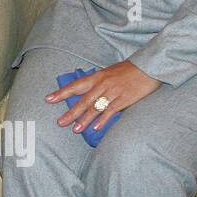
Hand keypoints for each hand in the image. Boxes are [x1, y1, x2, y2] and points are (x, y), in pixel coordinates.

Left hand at [45, 59, 160, 134]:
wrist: (148, 67)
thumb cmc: (127, 71)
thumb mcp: (108, 72)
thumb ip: (96, 82)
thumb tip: (84, 92)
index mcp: (97, 76)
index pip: (75, 85)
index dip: (61, 92)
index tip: (49, 99)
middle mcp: (102, 84)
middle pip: (83, 100)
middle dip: (71, 112)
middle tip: (60, 122)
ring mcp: (113, 92)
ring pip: (95, 108)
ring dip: (85, 120)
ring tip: (75, 129)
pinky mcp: (124, 99)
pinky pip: (111, 110)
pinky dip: (102, 120)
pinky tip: (95, 128)